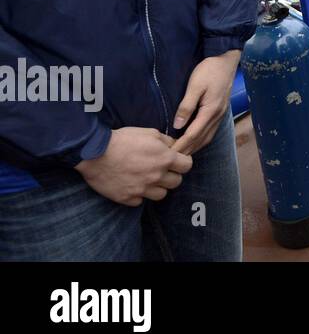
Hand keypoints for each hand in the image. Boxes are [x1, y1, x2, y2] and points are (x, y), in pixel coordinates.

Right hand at [75, 127, 191, 205]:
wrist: (95, 153)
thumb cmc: (123, 139)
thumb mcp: (149, 133)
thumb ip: (166, 141)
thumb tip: (175, 146)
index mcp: (165, 159)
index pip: (187, 166)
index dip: (183, 162)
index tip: (177, 160)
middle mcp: (156, 176)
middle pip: (176, 182)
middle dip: (172, 175)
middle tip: (162, 169)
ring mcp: (142, 190)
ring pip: (161, 195)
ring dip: (158, 187)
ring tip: (148, 179)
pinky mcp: (127, 198)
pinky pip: (140, 201)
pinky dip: (139, 195)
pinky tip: (133, 185)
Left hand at [171, 50, 240, 155]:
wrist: (227, 61)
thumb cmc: (209, 71)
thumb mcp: (195, 85)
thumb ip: (186, 105)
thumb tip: (177, 125)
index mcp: (210, 111)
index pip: (193, 134)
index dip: (181, 145)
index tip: (169, 155)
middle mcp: (217, 116)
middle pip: (201, 139)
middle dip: (187, 150)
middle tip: (173, 161)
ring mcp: (220, 115)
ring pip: (207, 137)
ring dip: (195, 147)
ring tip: (182, 155)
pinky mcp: (220, 111)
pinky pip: (210, 131)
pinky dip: (201, 140)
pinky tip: (195, 141)